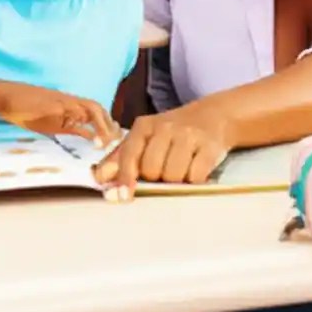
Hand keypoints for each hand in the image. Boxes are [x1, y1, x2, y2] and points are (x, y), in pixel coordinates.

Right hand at [0, 85, 121, 146]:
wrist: (8, 98)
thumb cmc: (28, 110)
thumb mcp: (55, 123)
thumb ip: (74, 128)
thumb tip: (91, 136)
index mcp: (72, 106)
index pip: (97, 112)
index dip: (108, 124)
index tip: (116, 139)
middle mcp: (71, 101)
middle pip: (97, 108)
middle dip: (108, 125)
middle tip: (114, 143)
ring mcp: (63, 101)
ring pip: (91, 108)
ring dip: (101, 124)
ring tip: (104, 142)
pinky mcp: (55, 105)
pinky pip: (73, 112)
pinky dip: (82, 124)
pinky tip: (89, 137)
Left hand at [93, 103, 232, 200]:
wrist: (212, 117)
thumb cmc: (171, 134)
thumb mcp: (145, 139)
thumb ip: (120, 158)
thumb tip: (99, 178)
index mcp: (144, 126)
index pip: (130, 154)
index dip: (125, 177)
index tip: (123, 195)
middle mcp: (165, 127)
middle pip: (151, 169)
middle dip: (156, 178)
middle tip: (164, 170)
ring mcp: (188, 135)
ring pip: (173, 175)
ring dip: (175, 180)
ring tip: (180, 168)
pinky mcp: (209, 146)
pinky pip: (195, 176)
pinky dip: (194, 179)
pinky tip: (195, 168)